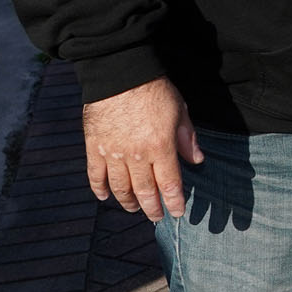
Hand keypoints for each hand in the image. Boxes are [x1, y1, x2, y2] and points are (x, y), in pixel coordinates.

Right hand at [82, 76, 202, 220]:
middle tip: (156, 217)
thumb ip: (187, 138)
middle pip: (144, 191)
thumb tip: (197, 160)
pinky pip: (95, 176)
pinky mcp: (93, 147)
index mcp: (160, 147)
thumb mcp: (180, 110)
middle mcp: (136, 156)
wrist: (120, 74)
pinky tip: (105, 197)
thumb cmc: (154, 90)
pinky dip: (100, 189)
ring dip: (127, 202)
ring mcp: (112, 153)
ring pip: (120, 188)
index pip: (169, 184)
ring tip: (134, 209)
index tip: (178, 213)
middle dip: (152, 207)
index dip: (174, 201)